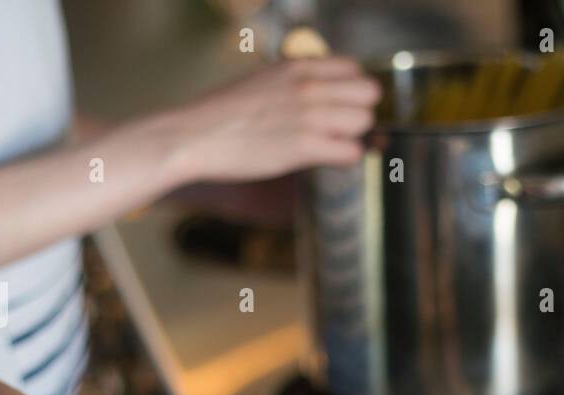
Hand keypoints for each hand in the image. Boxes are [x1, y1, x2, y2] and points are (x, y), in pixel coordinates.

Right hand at [164, 57, 380, 181]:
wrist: (195, 136)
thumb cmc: (225, 114)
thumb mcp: (264, 81)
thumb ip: (296, 83)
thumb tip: (324, 97)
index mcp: (298, 66)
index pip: (354, 69)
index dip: (351, 92)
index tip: (338, 108)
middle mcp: (308, 86)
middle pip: (368, 95)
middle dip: (358, 113)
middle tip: (338, 129)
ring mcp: (309, 115)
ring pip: (364, 122)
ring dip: (352, 137)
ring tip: (327, 145)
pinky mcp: (304, 146)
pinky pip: (351, 152)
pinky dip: (344, 159)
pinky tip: (324, 159)